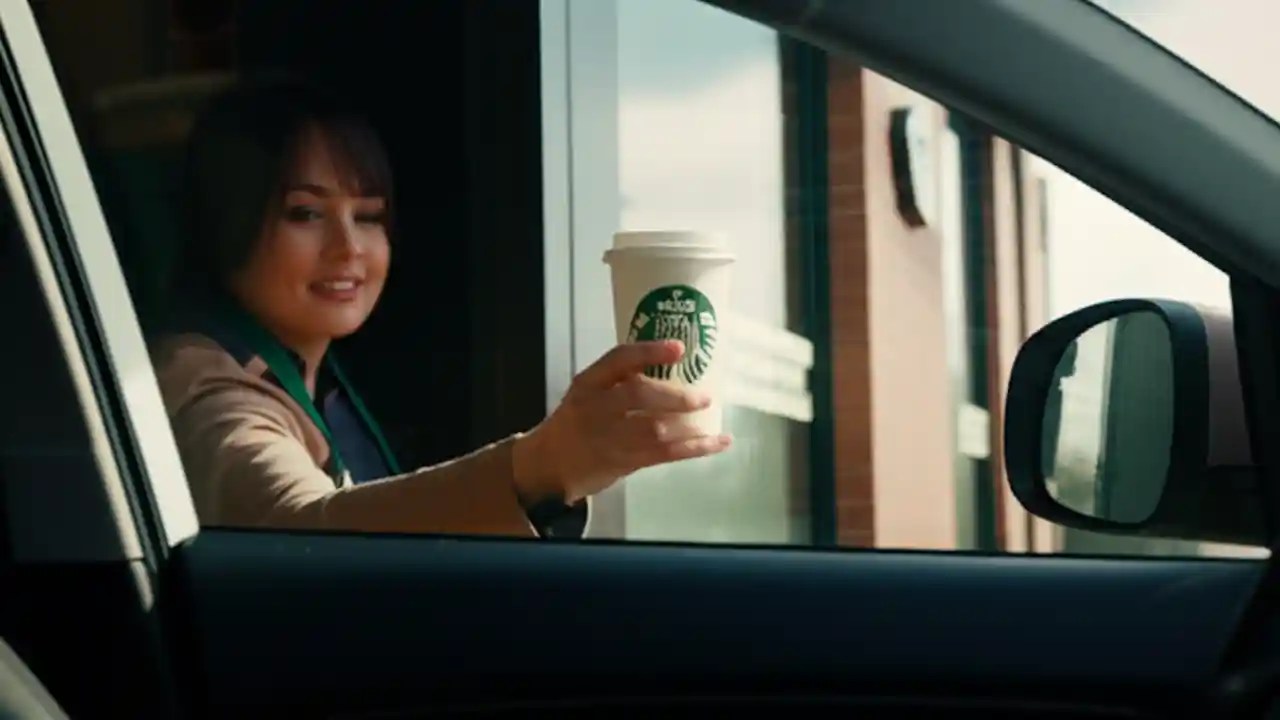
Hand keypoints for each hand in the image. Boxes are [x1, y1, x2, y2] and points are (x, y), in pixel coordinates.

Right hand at [511, 340, 732, 506]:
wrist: (549, 465)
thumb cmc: (577, 422)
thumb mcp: (588, 393)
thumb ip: (620, 380)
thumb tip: (675, 362)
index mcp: (589, 383)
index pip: (619, 359)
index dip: (650, 351)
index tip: (679, 347)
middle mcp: (596, 407)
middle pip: (638, 394)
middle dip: (674, 394)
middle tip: (703, 396)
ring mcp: (609, 437)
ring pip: (654, 428)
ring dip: (689, 423)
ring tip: (711, 415)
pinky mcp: (623, 462)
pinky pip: (665, 454)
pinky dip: (696, 448)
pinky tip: (719, 442)